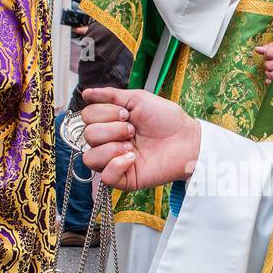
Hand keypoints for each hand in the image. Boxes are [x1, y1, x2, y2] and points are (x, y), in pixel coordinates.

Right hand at [80, 87, 201, 190]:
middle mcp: (108, 142)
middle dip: (112, 129)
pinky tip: (133, 158)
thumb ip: (110, 95)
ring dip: (112, 147)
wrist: (187, 139)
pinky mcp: (124, 179)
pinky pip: (105, 177)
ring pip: (90, 158)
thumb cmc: (166, 119)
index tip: (127, 114)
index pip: (87, 117)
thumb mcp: (137, 99)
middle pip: (88, 135)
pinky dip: (116, 165)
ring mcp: (114, 162)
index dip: (104, 113)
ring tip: (132, 146)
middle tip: (133, 130)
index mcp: (110, 123)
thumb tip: (85, 93)